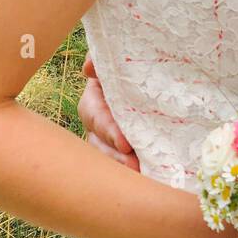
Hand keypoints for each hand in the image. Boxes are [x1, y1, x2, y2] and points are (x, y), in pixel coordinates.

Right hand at [78, 54, 139, 170]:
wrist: (148, 74)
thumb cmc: (129, 66)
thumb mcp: (115, 60)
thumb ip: (102, 59)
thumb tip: (89, 68)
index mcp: (94, 99)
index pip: (95, 116)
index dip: (108, 131)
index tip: (126, 145)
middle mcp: (98, 122)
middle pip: (99, 144)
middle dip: (115, 157)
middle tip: (134, 167)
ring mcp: (109, 139)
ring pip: (108, 158)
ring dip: (122, 168)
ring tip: (140, 175)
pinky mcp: (125, 150)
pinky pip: (122, 164)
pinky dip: (132, 172)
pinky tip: (148, 177)